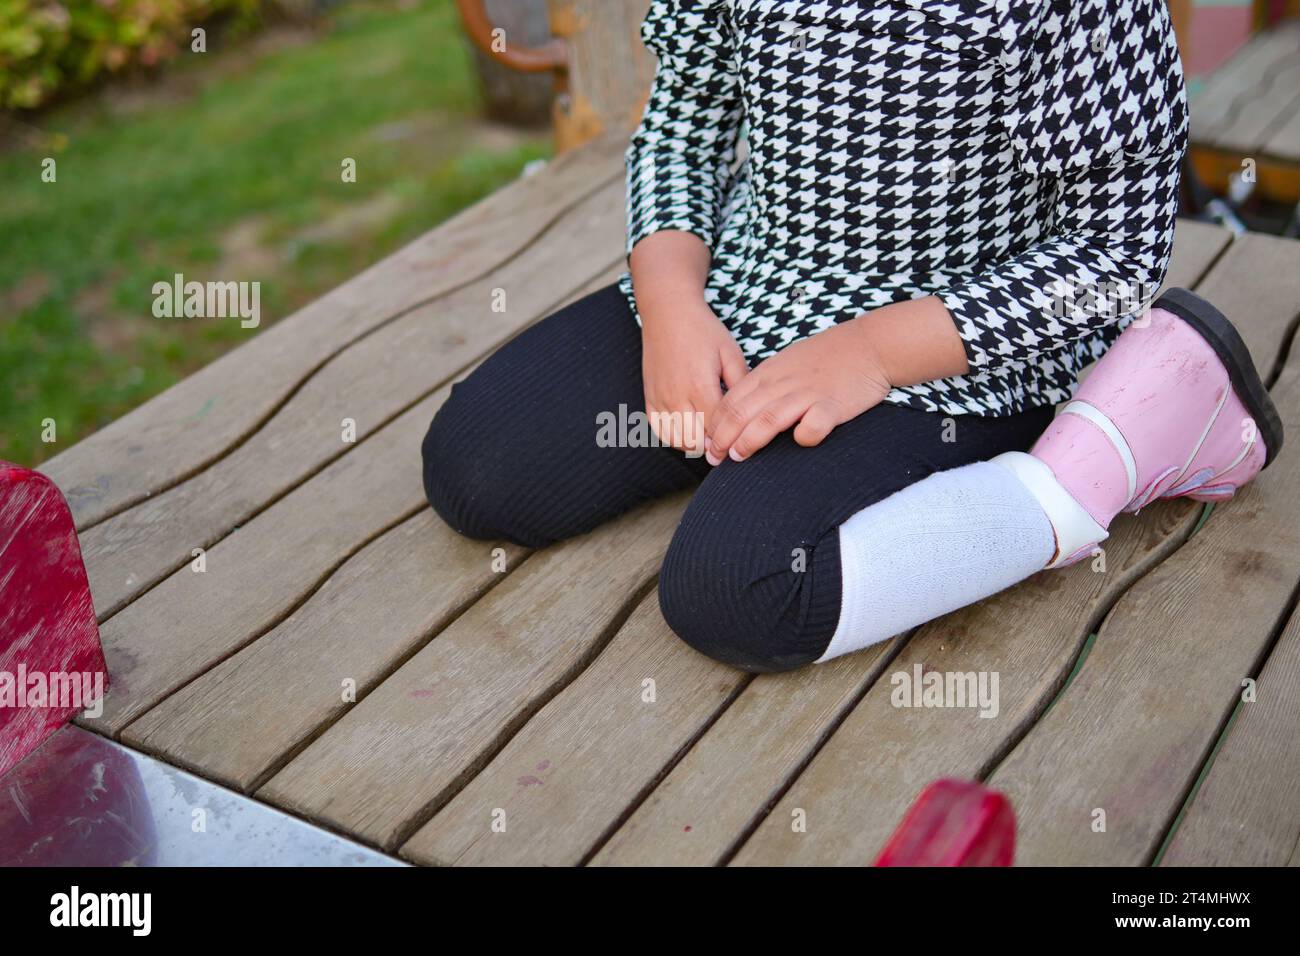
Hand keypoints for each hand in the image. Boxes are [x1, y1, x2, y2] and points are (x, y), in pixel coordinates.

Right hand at [642, 298, 748, 455]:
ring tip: (711, 437)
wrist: (668, 313)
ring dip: (696, 444)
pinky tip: (691, 432)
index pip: (718, 429)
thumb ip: (741, 383)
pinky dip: (676, 438)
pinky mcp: (649, 398)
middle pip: (697, 441)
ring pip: (677, 441)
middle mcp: (676, 396)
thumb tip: (751, 410)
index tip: (743, 439)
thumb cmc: (703, 331)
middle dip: (715, 446)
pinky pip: (661, 431)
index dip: (732, 438)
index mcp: (699, 386)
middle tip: (730, 441)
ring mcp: (660, 399)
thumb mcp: (731, 353)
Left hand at [704, 317, 890, 463]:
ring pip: (768, 419)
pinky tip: (801, 442)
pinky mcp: (833, 404)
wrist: (869, 345)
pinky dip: (805, 436)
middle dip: (723, 438)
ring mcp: (807, 393)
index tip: (708, 445)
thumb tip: (739, 414)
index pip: (731, 401)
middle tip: (714, 458)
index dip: (715, 425)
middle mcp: (783, 383)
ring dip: (749, 441)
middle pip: (742, 412)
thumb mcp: (785, 364)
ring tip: (738, 457)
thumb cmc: (826, 358)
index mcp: (769, 373)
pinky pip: (813, 425)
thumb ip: (764, 387)